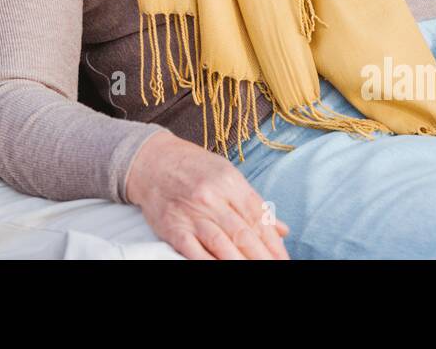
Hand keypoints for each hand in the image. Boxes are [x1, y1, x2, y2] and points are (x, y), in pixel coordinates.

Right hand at [124, 130, 290, 259]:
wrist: (151, 161)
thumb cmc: (193, 167)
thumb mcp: (227, 174)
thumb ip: (253, 203)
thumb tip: (282, 229)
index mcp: (229, 182)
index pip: (258, 217)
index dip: (274, 243)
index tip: (284, 259)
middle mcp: (212, 197)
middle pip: (243, 234)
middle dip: (263, 257)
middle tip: (276, 269)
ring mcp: (192, 213)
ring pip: (222, 244)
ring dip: (241, 263)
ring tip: (256, 273)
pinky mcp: (174, 228)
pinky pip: (194, 251)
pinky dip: (210, 263)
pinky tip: (222, 269)